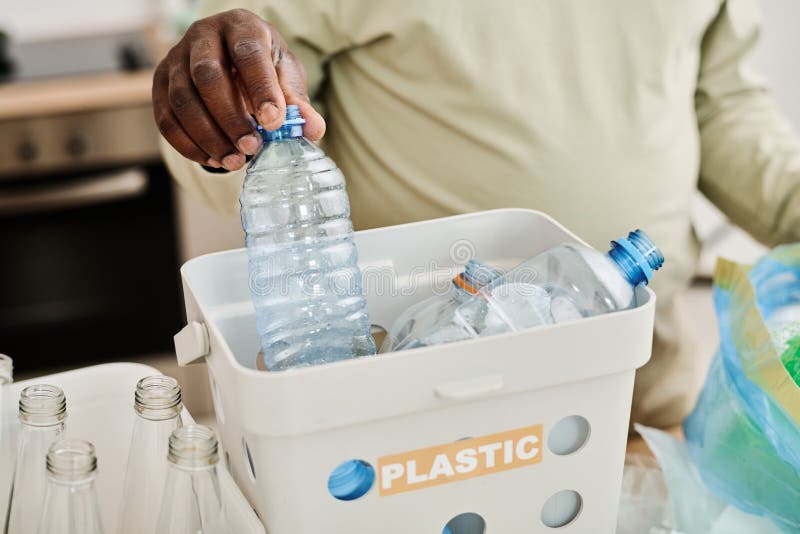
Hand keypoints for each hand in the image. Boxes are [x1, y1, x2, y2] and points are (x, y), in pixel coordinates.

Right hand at [152, 9, 325, 170]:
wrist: (233, 62)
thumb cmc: (264, 68)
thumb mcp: (285, 77)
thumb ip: (297, 103)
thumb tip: (312, 129)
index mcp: (241, 28)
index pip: (248, 54)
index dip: (260, 89)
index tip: (274, 123)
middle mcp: (203, 36)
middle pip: (207, 76)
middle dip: (230, 118)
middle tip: (252, 148)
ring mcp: (176, 58)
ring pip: (182, 99)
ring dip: (208, 136)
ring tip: (234, 161)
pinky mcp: (160, 83)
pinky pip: (165, 118)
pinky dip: (187, 144)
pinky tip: (212, 160)